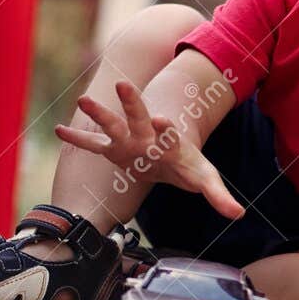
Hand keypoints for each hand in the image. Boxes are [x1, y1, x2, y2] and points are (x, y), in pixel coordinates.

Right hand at [55, 80, 244, 220]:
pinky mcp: (114, 150)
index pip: (168, 133)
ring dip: (99, 113)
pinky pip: (93, 145)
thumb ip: (219, 196)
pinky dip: (77, 139)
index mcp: (170, 142)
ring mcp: (128, 141)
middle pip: (139, 117)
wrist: (170, 153)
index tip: (161, 119)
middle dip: (132, 103)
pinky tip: (58, 130)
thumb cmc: (187, 164)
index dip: (165, 127)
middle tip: (124, 85)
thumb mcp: (205, 178)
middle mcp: (147, 136)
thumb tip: (240, 214)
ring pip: (112, 125)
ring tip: (82, 99)